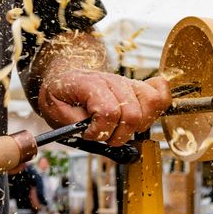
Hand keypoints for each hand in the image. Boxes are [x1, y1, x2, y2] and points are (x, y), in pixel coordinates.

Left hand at [38, 70, 170, 145]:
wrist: (65, 76)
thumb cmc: (61, 94)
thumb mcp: (53, 110)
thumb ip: (71, 121)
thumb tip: (90, 129)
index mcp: (89, 83)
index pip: (108, 111)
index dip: (100, 131)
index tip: (89, 134)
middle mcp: (111, 80)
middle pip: (132, 113)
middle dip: (119, 135)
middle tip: (105, 137)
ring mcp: (126, 82)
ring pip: (150, 103)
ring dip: (138, 125)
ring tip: (121, 129)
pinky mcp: (136, 88)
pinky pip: (159, 94)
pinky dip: (156, 109)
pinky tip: (141, 118)